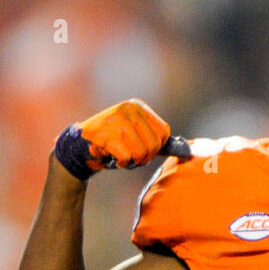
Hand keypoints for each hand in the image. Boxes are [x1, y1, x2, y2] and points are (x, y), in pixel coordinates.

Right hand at [53, 99, 189, 180]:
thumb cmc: (113, 143)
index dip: (156, 148)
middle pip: (155, 145)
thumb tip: (188, 151)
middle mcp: (128, 110)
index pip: (164, 133)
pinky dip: (121, 163)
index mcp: (137, 107)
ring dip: (132, 162)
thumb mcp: (135, 134)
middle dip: (144, 157)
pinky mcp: (107, 135)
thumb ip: (157, 139)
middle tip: (130, 155)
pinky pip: (127, 158)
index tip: (143, 149)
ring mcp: (117, 121)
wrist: (80, 146)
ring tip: (121, 155)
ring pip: (142, 153)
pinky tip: (112, 156)